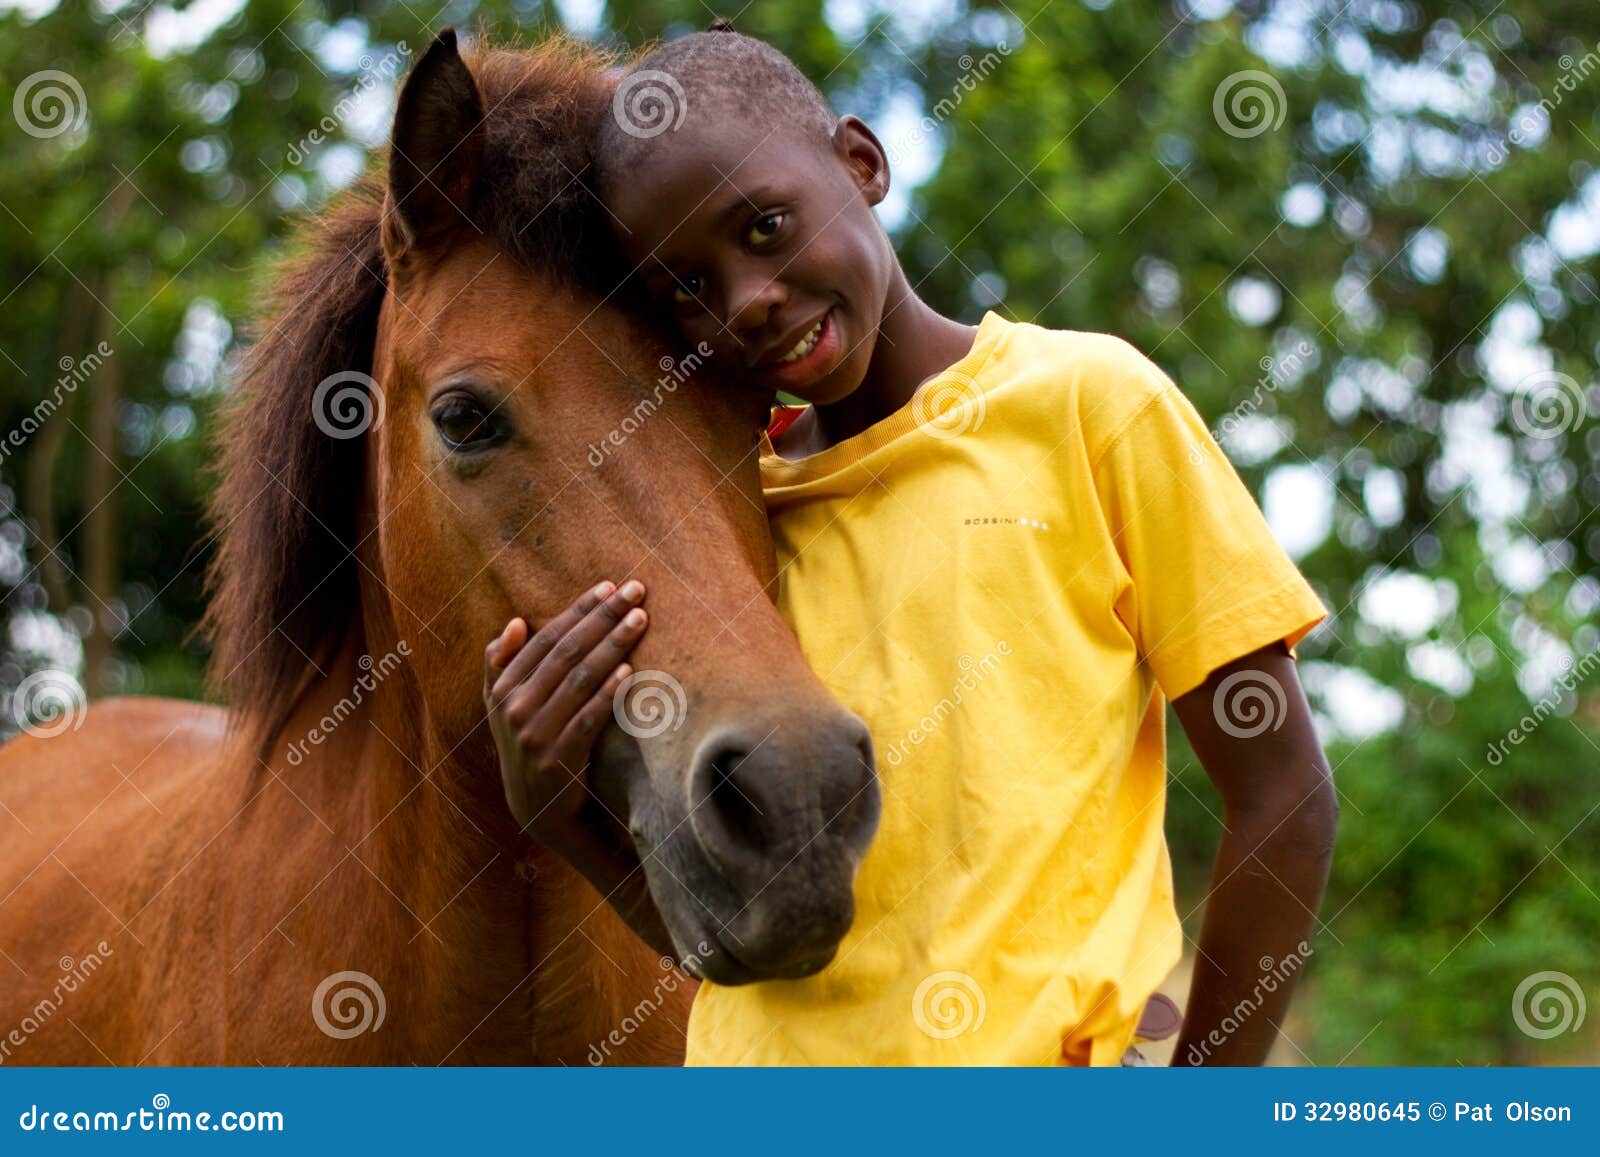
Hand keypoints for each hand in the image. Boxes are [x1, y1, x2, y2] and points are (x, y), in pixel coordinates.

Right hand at [483, 579, 648, 839]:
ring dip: (613, 645)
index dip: (577, 610)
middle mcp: (514, 709)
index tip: (608, 587)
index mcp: (501, 689)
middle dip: (603, 617)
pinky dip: (608, 693)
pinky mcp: (558, 760)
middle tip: (635, 591)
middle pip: (566, 652)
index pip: (545, 638)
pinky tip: (629, 670)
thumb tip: (516, 622)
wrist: (538, 807)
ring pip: (580, 679)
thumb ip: (500, 664)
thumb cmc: (529, 741)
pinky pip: (588, 719)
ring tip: (639, 620)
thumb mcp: (502, 706)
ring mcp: (534, 736)